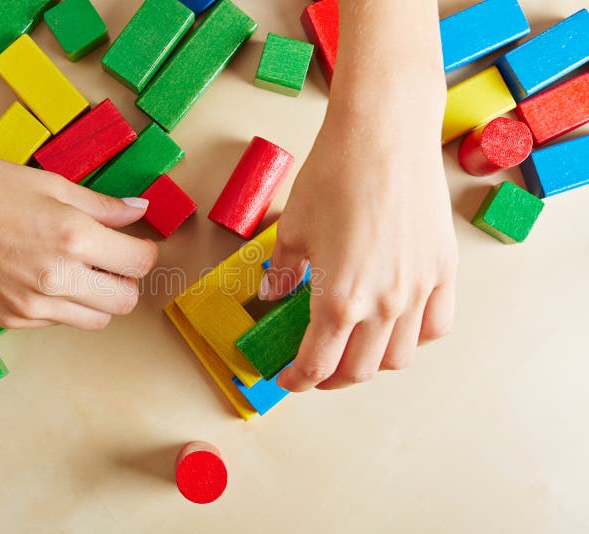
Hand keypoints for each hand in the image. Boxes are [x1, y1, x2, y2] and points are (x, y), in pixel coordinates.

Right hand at [0, 152, 156, 329]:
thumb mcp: (51, 184)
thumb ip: (102, 206)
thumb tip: (138, 212)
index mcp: (74, 239)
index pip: (140, 263)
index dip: (144, 250)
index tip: (135, 241)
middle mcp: (58, 280)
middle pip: (125, 301)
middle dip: (126, 279)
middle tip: (111, 257)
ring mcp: (33, 306)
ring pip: (97, 320)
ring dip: (99, 297)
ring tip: (79, 268)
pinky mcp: (11, 319)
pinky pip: (59, 322)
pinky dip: (65, 305)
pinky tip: (45, 276)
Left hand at [262, 99, 456, 391]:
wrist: (384, 133)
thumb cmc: (334, 175)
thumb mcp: (293, 229)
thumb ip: (285, 272)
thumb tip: (275, 293)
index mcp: (339, 299)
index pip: (317, 364)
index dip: (298, 380)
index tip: (287, 379)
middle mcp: (384, 304)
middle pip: (359, 371)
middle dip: (331, 380)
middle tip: (314, 370)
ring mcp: (418, 289)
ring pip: (398, 356)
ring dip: (371, 364)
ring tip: (353, 351)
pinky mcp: (442, 270)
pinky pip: (436, 325)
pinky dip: (413, 338)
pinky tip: (396, 327)